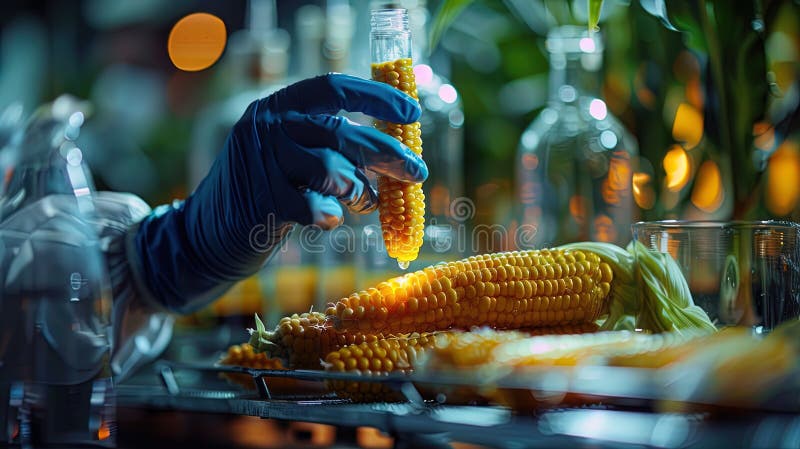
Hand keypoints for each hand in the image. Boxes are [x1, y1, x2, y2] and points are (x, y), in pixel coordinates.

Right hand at [133, 74, 426, 311]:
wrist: (205, 237)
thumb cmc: (264, 194)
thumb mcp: (292, 159)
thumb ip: (332, 149)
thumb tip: (394, 154)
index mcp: (278, 107)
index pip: (333, 88)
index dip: (377, 97)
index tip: (412, 114)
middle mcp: (267, 127)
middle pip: (342, 133)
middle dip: (388, 154)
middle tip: (418, 172)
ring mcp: (262, 164)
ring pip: (333, 171)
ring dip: (358, 191)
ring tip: (362, 202)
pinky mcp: (262, 203)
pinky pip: (315, 208)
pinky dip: (331, 217)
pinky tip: (329, 220)